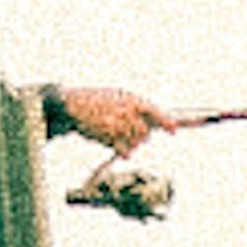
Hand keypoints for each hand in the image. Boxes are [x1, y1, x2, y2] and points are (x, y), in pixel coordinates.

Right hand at [44, 85, 165, 154]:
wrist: (74, 105)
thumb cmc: (96, 100)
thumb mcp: (119, 96)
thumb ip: (136, 107)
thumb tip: (153, 122)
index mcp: (132, 100)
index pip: (155, 112)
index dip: (166, 122)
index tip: (173, 130)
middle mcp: (128, 113)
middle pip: (146, 132)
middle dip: (141, 134)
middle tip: (129, 130)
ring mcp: (120, 126)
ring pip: (136, 142)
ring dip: (130, 142)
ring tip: (115, 132)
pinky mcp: (111, 138)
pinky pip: (125, 151)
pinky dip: (123, 150)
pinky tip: (114, 141)